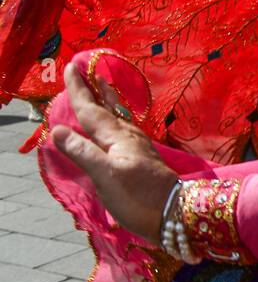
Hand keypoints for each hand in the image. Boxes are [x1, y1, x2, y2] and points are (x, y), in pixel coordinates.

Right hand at [49, 63, 177, 242]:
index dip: (80, 90)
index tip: (71, 67)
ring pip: (117, 117)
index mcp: (117, 138)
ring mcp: (138, 148)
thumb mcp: (106, 176)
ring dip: (107, 101)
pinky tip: (118, 125)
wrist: (176, 214)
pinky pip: (124, 129)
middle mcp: (129, 138)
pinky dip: (115, 119)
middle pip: (106, 109)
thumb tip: (57, 130)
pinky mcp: (143, 159)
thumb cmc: (139, 198)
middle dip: (94, 89)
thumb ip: (83, 152)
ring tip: (104, 86)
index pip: (91, 110)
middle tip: (87, 68)